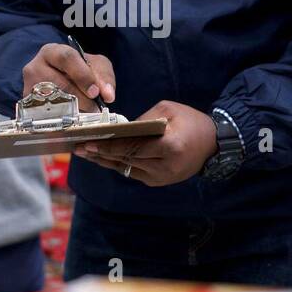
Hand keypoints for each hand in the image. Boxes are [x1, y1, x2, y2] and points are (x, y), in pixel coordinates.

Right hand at [23, 43, 114, 111]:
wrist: (54, 78)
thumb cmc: (76, 69)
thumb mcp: (94, 65)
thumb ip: (104, 76)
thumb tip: (108, 95)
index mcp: (52, 51)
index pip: (67, 58)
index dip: (83, 76)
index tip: (95, 92)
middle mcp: (35, 66)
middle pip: (58, 83)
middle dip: (80, 98)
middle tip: (94, 108)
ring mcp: (28, 87)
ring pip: (51, 101)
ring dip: (73, 110)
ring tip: (86, 113)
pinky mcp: (27, 105)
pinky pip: (45, 115)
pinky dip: (62, 119)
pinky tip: (72, 119)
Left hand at [75, 100, 217, 185]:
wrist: (213, 144)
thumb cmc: (191, 121)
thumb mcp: (168, 110)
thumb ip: (142, 120)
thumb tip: (119, 129)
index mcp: (169, 146)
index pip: (132, 147)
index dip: (108, 146)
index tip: (88, 143)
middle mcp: (164, 166)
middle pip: (125, 160)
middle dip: (100, 154)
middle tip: (78, 147)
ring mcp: (161, 177)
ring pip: (126, 169)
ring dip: (104, 161)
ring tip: (84, 153)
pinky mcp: (158, 182)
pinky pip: (132, 172)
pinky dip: (117, 164)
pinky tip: (101, 159)